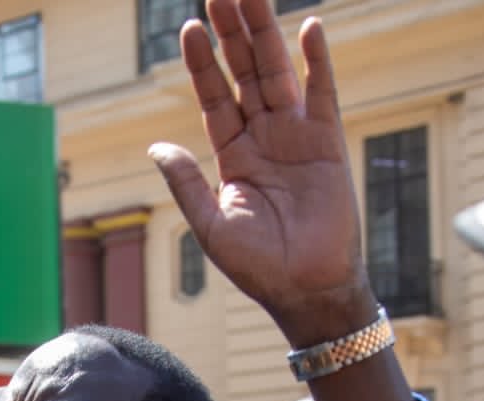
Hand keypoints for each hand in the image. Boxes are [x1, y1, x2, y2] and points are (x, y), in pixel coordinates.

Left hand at [149, 0, 371, 347]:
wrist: (305, 288)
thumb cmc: (258, 266)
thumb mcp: (209, 224)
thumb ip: (185, 182)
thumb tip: (156, 147)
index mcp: (233, 154)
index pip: (214, 96)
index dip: (202, 63)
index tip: (189, 28)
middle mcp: (264, 137)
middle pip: (245, 71)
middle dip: (232, 31)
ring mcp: (296, 136)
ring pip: (277, 71)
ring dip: (264, 33)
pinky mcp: (327, 143)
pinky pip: (322, 93)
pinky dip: (317, 62)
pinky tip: (308, 28)